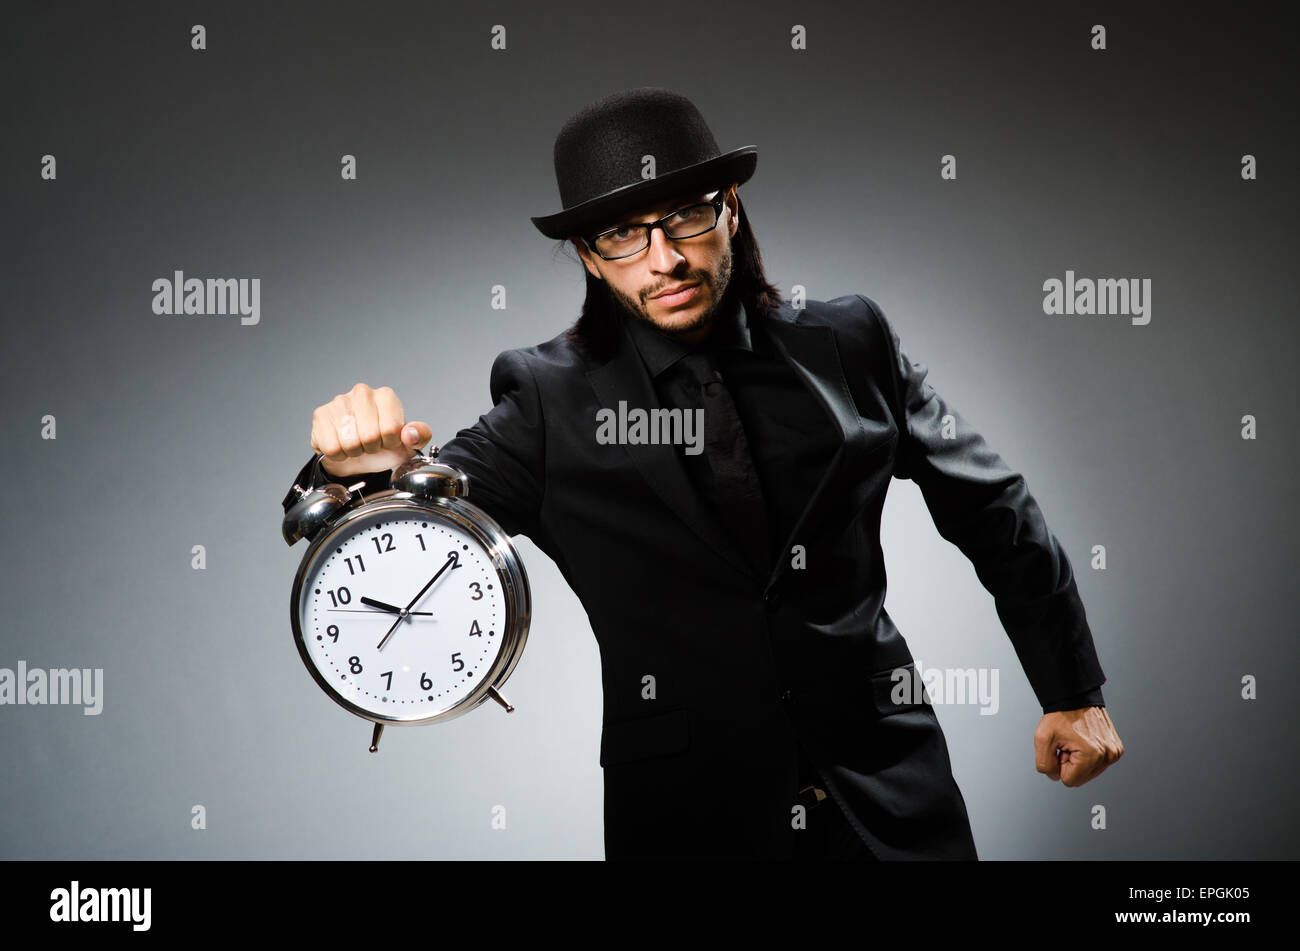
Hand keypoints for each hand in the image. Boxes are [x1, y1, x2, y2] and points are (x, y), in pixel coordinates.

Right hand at [310, 382, 432, 478]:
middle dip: (371, 447)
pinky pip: (332, 447)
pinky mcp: (321, 414)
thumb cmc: (382, 444)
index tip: (386, 440)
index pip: (392, 429)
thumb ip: (419, 435)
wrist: (356, 454)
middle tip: (370, 444)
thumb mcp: (407, 443)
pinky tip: (341, 444)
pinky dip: (338, 454)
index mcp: (386, 396)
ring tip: (356, 443)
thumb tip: (409, 434)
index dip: (390, 442)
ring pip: (350, 443)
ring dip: (354, 451)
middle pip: (370, 436)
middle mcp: (362, 392)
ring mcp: (340, 402)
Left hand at [1033, 706, 1123, 786]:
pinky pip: (1097, 765)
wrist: (1075, 699)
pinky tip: (1084, 740)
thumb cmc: (1059, 716)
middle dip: (1070, 764)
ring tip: (1076, 741)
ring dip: (1079, 760)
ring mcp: (1114, 753)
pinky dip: (1088, 756)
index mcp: (1092, 756)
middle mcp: (1108, 756)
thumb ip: (1045, 765)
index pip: (1069, 781)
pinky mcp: (1116, 750)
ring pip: (1089, 773)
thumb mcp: (1042, 740)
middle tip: (1068, 743)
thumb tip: (1056, 777)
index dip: (1060, 765)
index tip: (1062, 747)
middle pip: (1080, 779)